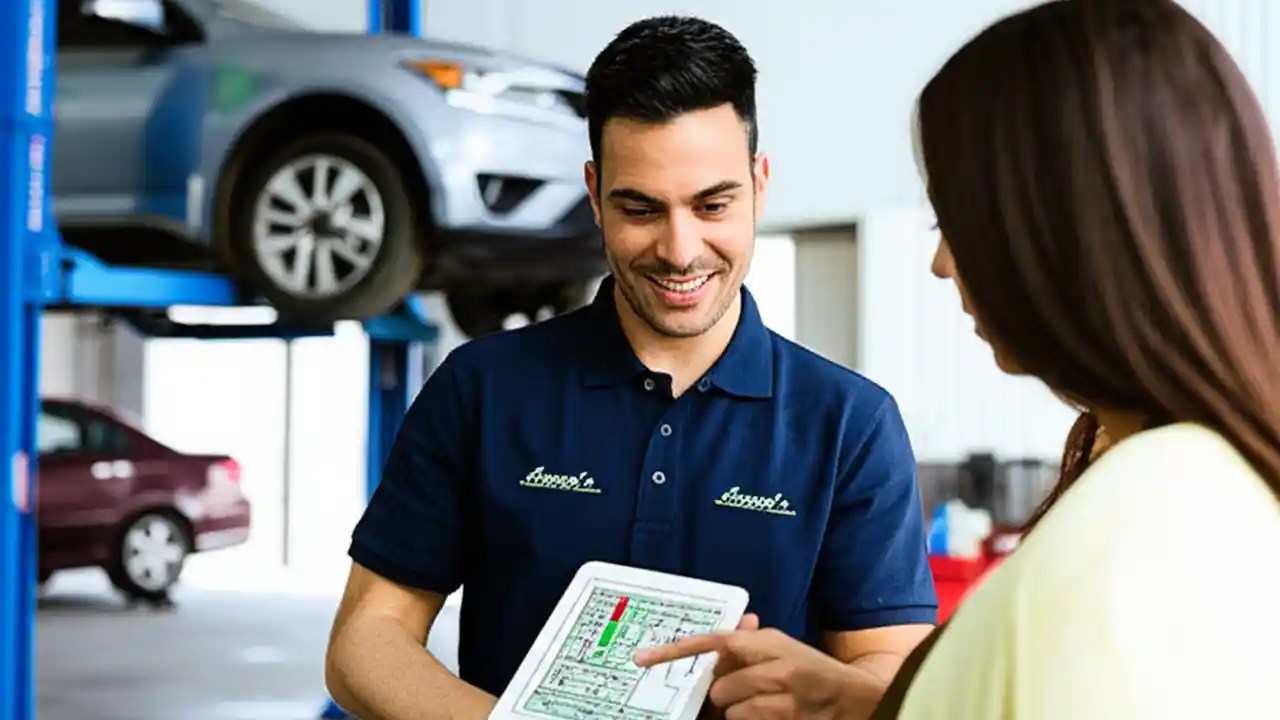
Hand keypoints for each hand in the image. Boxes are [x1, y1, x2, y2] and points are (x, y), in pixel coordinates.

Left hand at [634, 618, 872, 719]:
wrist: (856, 698)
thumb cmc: (812, 671)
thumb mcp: (784, 648)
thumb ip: (752, 642)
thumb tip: (736, 627)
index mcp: (769, 643)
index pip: (716, 641)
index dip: (676, 650)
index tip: (644, 659)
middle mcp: (775, 667)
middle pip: (720, 689)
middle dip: (726, 696)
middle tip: (740, 694)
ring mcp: (783, 698)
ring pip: (733, 712)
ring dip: (741, 714)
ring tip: (763, 707)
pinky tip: (773, 716)